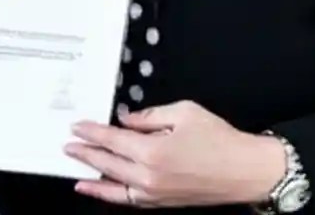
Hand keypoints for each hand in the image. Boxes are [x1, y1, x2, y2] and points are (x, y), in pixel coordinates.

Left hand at [65, 100, 286, 208]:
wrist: (246, 170)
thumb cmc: (221, 141)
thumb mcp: (183, 112)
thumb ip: (149, 116)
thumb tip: (126, 120)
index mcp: (153, 151)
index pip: (112, 140)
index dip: (91, 132)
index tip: (78, 126)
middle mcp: (150, 176)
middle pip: (107, 163)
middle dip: (85, 153)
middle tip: (69, 145)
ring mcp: (155, 193)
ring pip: (114, 186)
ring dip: (92, 177)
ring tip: (74, 170)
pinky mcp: (162, 202)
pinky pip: (129, 200)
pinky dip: (110, 195)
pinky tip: (100, 189)